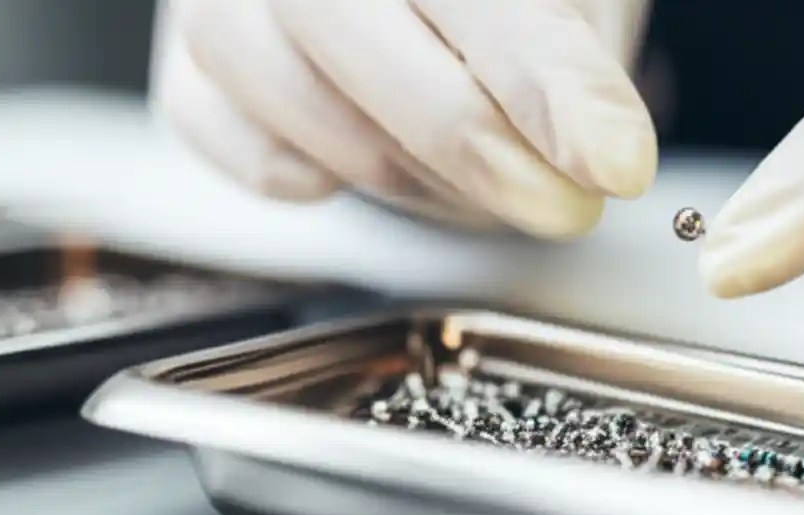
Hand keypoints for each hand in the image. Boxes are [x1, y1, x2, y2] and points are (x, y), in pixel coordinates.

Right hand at [152, 0, 656, 238]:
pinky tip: (379, 149)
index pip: (485, 3)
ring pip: (315, 122)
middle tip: (566, 206)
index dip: (551, 88)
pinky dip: (333, 177)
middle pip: (381, 65)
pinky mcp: (187, 70)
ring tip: (482, 168)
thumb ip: (573, 60)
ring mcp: (217, 0)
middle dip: (487, 158)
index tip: (615, 167)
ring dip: (419, 179)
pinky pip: (258, 159)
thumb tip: (605, 160)